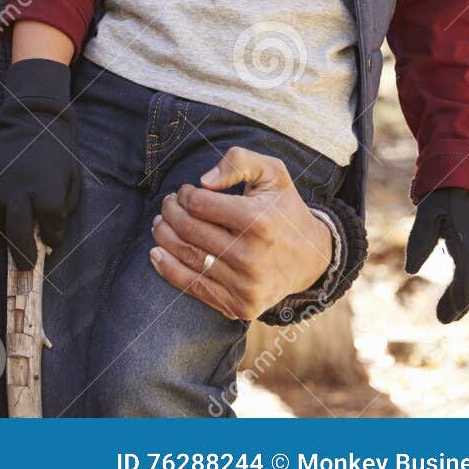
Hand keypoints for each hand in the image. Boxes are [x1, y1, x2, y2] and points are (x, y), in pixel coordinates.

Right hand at [0, 59, 79, 268]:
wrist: (32, 123)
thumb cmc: (58, 154)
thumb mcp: (71, 180)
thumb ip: (62, 209)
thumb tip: (49, 236)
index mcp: (45, 189)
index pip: (49, 226)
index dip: (53, 237)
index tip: (52, 242)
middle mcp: (18, 190)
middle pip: (17, 232)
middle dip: (22, 253)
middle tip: (26, 267)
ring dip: (7, 234)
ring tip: (15, 243)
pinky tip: (6, 217)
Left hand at [148, 146, 333, 320]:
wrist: (312, 260)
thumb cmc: (285, 209)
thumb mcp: (272, 173)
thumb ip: (238, 162)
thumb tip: (203, 182)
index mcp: (258, 221)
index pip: (199, 204)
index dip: (185, 194)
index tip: (186, 192)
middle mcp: (251, 256)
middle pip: (188, 229)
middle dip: (170, 212)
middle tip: (167, 205)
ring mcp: (245, 284)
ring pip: (187, 256)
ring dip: (163, 237)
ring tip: (159, 224)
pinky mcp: (240, 305)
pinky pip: (194, 286)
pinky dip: (168, 269)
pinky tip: (157, 254)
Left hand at [405, 187, 468, 323]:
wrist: (465, 185)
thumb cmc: (443, 199)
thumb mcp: (426, 214)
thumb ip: (419, 240)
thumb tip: (410, 270)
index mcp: (468, 238)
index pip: (468, 271)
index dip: (461, 293)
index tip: (451, 310)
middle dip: (460, 303)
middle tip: (443, 321)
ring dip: (465, 301)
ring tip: (449, 318)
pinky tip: (461, 306)